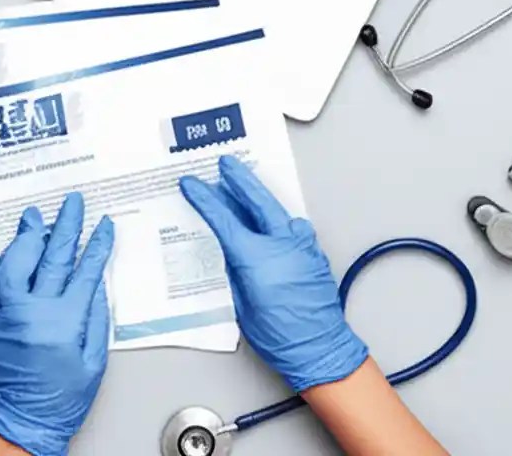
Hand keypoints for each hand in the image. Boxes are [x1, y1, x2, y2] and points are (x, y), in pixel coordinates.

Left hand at [0, 194, 113, 455]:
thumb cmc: (63, 397)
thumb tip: (96, 281)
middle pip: (52, 258)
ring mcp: (10, 315)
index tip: (104, 225)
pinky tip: (17, 246)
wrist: (26, 419)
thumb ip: (97, 316)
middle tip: (73, 203)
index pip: (85, 272)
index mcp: (63, 323)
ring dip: (28, 236)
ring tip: (38, 216)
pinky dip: (7, 259)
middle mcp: (33, 314)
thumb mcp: (95, 359)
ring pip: (15, 263)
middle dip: (66, 226)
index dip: (97, 245)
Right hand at [179, 155, 367, 391]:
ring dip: (258, 196)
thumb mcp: (242, 303)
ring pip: (276, 211)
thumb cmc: (281, 335)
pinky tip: (265, 218)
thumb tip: (229, 248)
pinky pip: (290, 227)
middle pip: (256, 200)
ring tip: (241, 183)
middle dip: (238, 179)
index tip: (191, 184)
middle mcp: (284, 244)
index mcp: (259, 257)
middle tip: (224, 164)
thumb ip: (235, 270)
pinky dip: (275, 218)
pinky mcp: (313, 251)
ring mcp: (302, 245)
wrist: (320, 347)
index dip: (204, 199)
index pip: (224, 219)